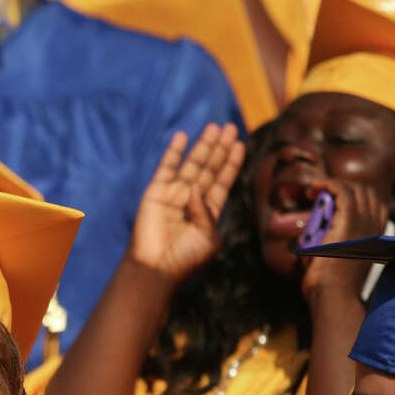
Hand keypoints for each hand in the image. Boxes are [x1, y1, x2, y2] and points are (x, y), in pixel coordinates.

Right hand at [127, 123, 244, 284]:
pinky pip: (166, 167)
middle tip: (229, 128)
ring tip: (214, 127)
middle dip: (220, 148)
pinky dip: (174, 151)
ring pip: (192, 164)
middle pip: (210, 168)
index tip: (239, 144)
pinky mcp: (156, 191)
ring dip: (203, 145)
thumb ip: (207, 211)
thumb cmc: (185, 258)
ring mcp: (174, 194)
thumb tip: (196, 188)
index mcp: (208, 212)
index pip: (222, 181)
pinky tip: (182, 136)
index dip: (231, 162)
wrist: (155, 267)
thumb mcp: (208, 237)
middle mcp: (192, 199)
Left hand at [299, 178, 388, 298]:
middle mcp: (375, 226)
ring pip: (354, 189)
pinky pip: (341, 191)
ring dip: (331, 185)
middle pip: (365, 191)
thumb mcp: (333, 259)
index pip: (373, 202)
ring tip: (312, 191)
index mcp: (376, 235)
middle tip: (318, 194)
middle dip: (342, 187)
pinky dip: (327, 184)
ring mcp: (364, 223)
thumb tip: (308, 233)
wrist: (332, 296)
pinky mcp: (350, 222)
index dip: (353, 194)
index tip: (329, 199)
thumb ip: (328, 242)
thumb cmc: (328, 284)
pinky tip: (313, 187)